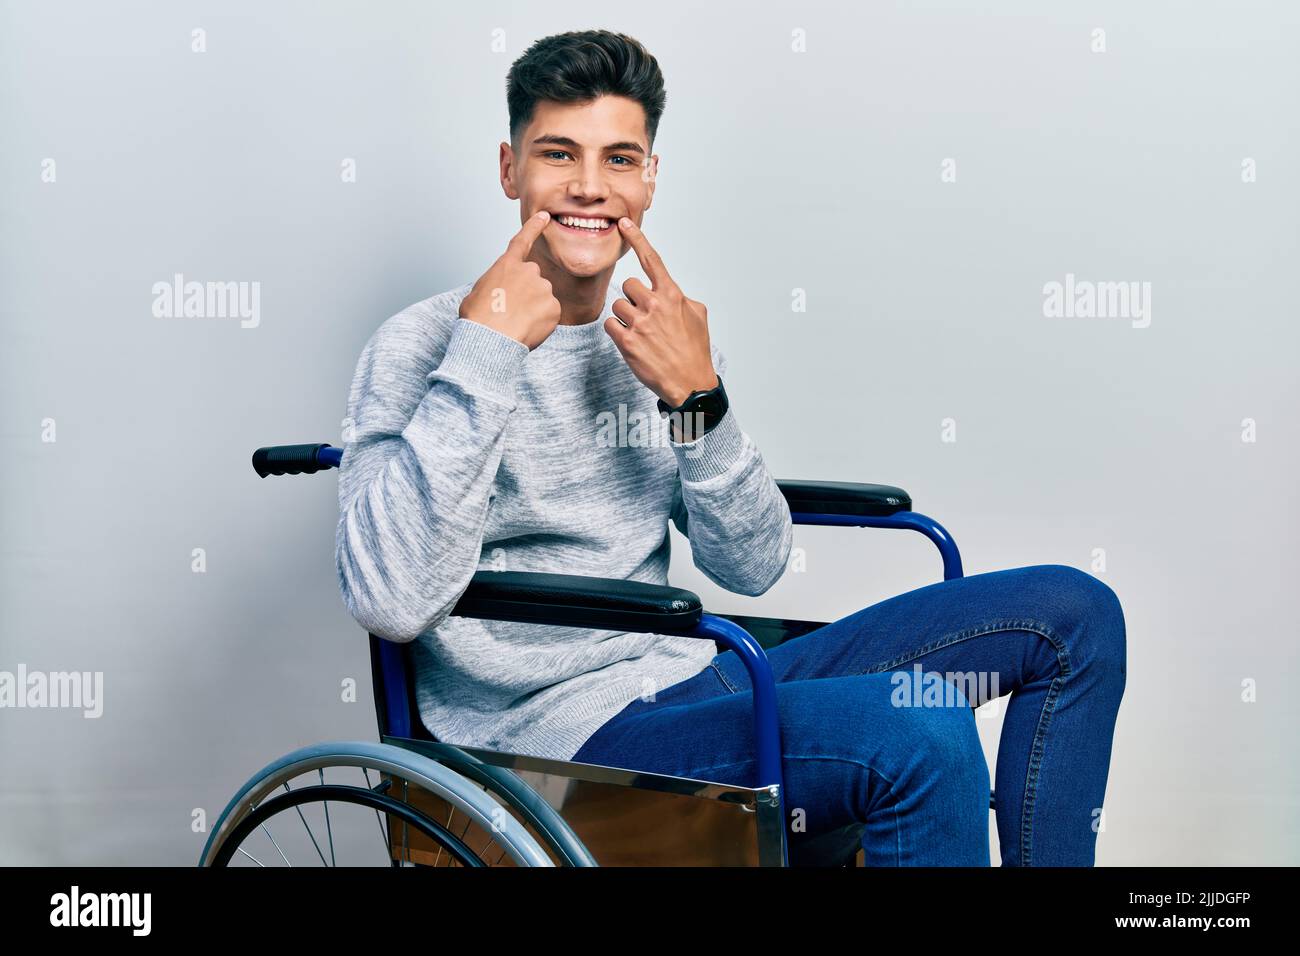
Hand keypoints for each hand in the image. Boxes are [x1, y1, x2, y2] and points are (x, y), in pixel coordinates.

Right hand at [458, 211, 561, 349]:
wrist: (490, 339)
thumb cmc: (478, 319)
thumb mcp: (478, 292)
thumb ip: (496, 283)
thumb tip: (503, 291)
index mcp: (507, 265)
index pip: (523, 240)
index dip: (534, 227)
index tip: (545, 216)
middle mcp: (529, 271)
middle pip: (533, 280)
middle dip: (527, 293)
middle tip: (511, 311)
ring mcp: (544, 288)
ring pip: (542, 298)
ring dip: (533, 309)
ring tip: (516, 322)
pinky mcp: (554, 307)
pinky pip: (550, 315)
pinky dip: (541, 323)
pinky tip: (527, 329)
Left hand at [604, 217, 716, 407]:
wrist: (690, 383)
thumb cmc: (694, 350)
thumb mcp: (698, 315)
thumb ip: (680, 297)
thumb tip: (669, 291)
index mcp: (673, 295)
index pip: (651, 260)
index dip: (637, 238)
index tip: (623, 224)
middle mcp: (655, 305)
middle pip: (628, 285)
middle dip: (633, 298)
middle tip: (645, 317)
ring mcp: (640, 323)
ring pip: (617, 306)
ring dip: (626, 317)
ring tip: (642, 334)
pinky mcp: (627, 342)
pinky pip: (610, 325)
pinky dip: (618, 332)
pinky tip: (633, 343)